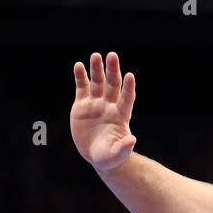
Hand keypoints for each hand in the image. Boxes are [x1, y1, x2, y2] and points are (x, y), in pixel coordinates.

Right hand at [71, 52, 137, 173]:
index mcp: (120, 116)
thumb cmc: (109, 157)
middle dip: (112, 71)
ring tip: (95, 56)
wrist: (95, 155)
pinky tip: (79, 66)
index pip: (126, 99)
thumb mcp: (116, 155)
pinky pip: (82, 88)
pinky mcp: (82, 105)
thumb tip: (132, 140)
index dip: (128, 88)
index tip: (130, 76)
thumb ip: (123, 147)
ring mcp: (95, 104)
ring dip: (96, 69)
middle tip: (112, 55)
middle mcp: (109, 106)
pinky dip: (80, 77)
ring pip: (97, 83)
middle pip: (112, 85)